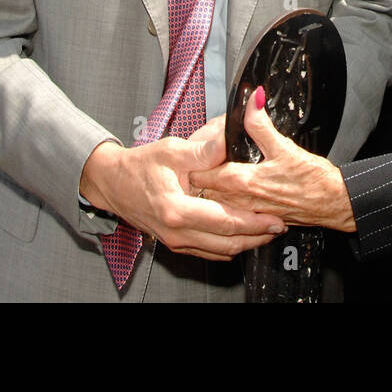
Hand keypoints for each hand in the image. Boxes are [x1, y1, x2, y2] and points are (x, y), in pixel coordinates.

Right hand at [79, 127, 286, 260]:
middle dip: (257, 237)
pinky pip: (208, 251)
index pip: (225, 222)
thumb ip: (204, 150)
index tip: (276, 219)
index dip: (254, 223)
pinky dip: (229, 245)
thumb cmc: (140, 165)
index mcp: (177, 210)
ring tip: (267, 232)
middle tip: (279, 227)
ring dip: (246, 244)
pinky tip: (243, 235)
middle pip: (227, 243)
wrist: (112, 183)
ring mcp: (175, 241)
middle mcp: (177, 232)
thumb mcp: (172, 150)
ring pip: (219, 251)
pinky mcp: (175, 243)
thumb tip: (230, 140)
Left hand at [189, 86, 356, 232]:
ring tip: (213, 176)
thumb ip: (261, 124)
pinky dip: (226, 204)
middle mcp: (239, 201)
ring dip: (210, 191)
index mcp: (241, 181)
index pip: (200, 173)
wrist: (333, 203)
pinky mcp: (256, 220)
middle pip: (202, 190)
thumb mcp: (284, 147)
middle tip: (202, 161)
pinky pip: (231, 213)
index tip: (197, 150)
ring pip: (214, 203)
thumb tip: (252, 101)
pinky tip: (234, 193)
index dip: (195, 161)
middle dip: (198, 176)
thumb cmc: (313, 180)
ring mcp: (247, 213)